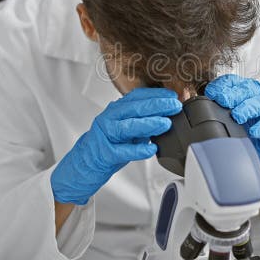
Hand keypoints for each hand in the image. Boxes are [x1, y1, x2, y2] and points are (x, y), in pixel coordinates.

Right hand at [51, 87, 181, 204]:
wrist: (84, 164)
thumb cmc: (109, 145)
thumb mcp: (129, 130)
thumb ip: (145, 123)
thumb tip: (168, 116)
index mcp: (117, 110)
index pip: (137, 96)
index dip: (156, 94)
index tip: (173, 96)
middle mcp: (110, 118)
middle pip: (134, 108)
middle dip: (157, 105)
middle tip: (175, 106)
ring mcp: (105, 135)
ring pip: (127, 126)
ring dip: (149, 124)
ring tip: (165, 124)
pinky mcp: (104, 153)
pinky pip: (122, 151)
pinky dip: (138, 150)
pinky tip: (151, 149)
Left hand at [205, 74, 259, 164]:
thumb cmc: (248, 123)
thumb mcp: (229, 113)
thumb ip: (212, 104)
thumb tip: (188, 94)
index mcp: (244, 88)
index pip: (232, 80)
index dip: (221, 84)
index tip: (210, 92)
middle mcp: (258, 94)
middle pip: (246, 89)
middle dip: (233, 94)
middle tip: (222, 100)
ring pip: (259, 103)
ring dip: (247, 108)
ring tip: (237, 116)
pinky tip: (254, 131)